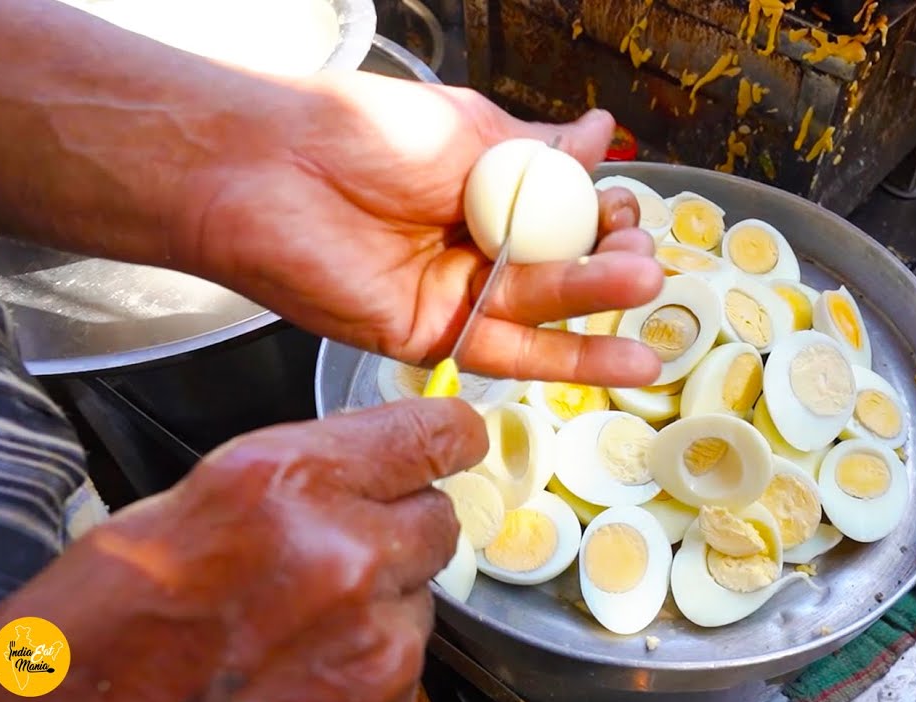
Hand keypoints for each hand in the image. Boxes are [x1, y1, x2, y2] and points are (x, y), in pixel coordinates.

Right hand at [0, 398, 484, 701]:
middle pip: (437, 521)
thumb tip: (381, 465)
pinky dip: (368, 659)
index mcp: (291, 480)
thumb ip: (313, 473)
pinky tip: (303, 663)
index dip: (448, 437)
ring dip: (381, 601)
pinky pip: (405, 659)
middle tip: (339, 553)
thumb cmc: (115, 614)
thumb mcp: (209, 494)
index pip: (429, 434)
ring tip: (300, 621)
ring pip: (422, 596)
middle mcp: (345, 554)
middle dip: (398, 531)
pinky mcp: (380, 699)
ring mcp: (368, 636)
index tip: (456, 440)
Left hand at [177, 73, 664, 386]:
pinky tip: (630, 359)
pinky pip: (511, 353)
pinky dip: (573, 360)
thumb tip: (603, 134)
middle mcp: (475, 245)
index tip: (625, 210)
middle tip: (639, 257)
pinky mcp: (435, 338)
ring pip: (544, 310)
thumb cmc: (357, 131)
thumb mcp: (468, 128)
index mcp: (484, 187)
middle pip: (562, 264)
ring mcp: (457, 295)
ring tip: (647, 290)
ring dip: (599, 303)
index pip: (566, 210)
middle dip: (608, 261)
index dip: (602, 214)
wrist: (269, 169)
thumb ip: (540, 151)